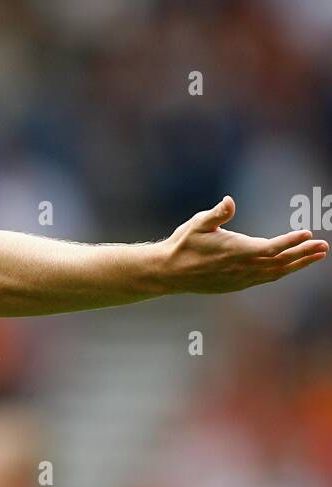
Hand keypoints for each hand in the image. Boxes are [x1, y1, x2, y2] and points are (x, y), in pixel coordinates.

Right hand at [161, 196, 327, 293]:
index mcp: (235, 251)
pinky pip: (267, 278)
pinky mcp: (238, 285)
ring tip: (316, 255)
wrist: (169, 273)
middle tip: (324, 247)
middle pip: (280, 262)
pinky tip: (291, 266)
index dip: (291, 242)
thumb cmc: (183, 244)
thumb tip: (229, 201)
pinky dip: (283, 272)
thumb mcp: (197, 224)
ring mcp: (241, 279)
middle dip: (304, 254)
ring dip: (298, 264)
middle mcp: (242, 268)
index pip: (270, 247)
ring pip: (276, 272)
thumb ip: (216, 214)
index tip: (307, 233)